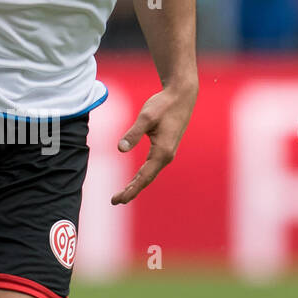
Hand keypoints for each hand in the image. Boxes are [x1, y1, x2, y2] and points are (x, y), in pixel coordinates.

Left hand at [110, 82, 197, 204]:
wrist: (181, 96)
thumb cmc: (164, 104)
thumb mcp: (146, 116)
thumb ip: (133, 133)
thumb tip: (120, 149)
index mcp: (162, 152)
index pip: (143, 177)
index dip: (131, 189)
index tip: (118, 199)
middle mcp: (166, 156)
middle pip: (146, 179)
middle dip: (131, 191)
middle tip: (115, 201)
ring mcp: (167, 153)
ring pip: (149, 174)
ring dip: (136, 185)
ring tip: (122, 194)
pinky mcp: (165, 148)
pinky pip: (152, 167)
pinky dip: (142, 176)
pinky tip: (136, 179)